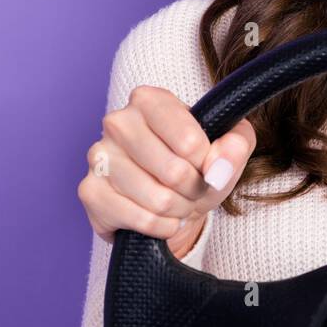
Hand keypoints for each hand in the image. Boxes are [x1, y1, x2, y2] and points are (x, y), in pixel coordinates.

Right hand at [77, 85, 255, 257]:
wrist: (171, 202)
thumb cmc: (197, 166)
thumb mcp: (229, 148)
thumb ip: (236, 144)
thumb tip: (220, 164)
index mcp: (150, 100)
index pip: (189, 141)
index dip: (208, 163)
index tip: (207, 165)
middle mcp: (118, 121)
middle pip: (174, 172)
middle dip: (194, 189)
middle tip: (193, 189)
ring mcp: (99, 155)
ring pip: (157, 199)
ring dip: (178, 209)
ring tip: (178, 202)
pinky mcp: (89, 190)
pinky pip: (139, 219)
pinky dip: (160, 227)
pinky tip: (161, 219)